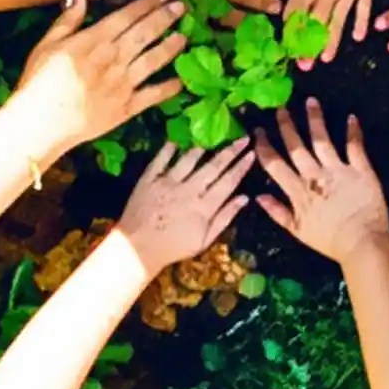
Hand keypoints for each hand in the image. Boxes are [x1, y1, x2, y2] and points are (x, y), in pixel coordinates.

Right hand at [14, 0, 186, 149]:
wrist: (41, 123)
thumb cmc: (38, 83)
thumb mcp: (46, 45)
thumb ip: (67, 20)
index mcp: (94, 40)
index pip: (127, 16)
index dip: (146, 4)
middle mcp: (114, 58)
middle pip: (145, 33)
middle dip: (165, 18)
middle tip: (182, 8)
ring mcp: (123, 83)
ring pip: (154, 60)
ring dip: (171, 47)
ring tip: (185, 37)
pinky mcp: (127, 107)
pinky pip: (153, 95)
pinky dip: (169, 88)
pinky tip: (181, 81)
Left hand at [120, 139, 255, 272]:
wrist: (137, 249)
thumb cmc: (174, 248)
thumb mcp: (204, 240)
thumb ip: (224, 218)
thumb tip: (244, 198)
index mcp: (203, 207)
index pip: (228, 182)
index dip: (241, 166)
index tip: (251, 153)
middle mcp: (188, 190)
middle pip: (213, 166)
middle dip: (231, 151)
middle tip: (243, 138)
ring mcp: (167, 182)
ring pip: (189, 159)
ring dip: (201, 149)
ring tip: (210, 142)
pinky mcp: (149, 179)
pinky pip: (161, 159)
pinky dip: (169, 149)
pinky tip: (176, 142)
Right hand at [254, 99, 388, 263]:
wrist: (363, 245)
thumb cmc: (330, 242)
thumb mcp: (299, 231)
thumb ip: (277, 212)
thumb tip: (257, 196)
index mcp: (299, 192)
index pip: (275, 164)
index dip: (265, 146)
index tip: (257, 131)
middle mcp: (316, 177)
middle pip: (297, 147)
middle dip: (286, 126)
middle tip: (280, 108)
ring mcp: (338, 171)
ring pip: (322, 140)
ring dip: (315, 120)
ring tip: (310, 102)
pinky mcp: (361, 170)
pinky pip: (355, 147)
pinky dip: (353, 132)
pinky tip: (351, 117)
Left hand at [282, 0, 377, 64]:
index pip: (293, 16)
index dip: (288, 33)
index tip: (285, 47)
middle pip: (314, 25)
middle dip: (307, 48)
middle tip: (304, 66)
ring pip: (337, 22)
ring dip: (331, 42)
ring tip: (326, 59)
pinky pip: (363, 8)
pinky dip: (361, 23)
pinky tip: (359, 37)